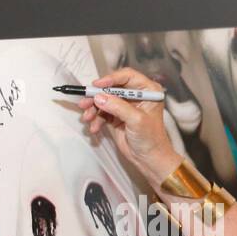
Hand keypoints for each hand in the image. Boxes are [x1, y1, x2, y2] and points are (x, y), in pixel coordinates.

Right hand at [78, 68, 179, 182]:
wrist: (149, 159)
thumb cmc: (151, 139)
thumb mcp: (136, 120)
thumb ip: (118, 107)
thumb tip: (99, 97)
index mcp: (148, 91)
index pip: (127, 76)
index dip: (111, 79)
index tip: (98, 85)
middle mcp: (136, 95)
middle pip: (112, 87)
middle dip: (97, 95)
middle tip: (85, 102)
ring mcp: (125, 105)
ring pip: (104, 100)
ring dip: (93, 108)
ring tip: (87, 118)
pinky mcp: (116, 116)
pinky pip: (102, 112)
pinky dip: (96, 119)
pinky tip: (94, 128)